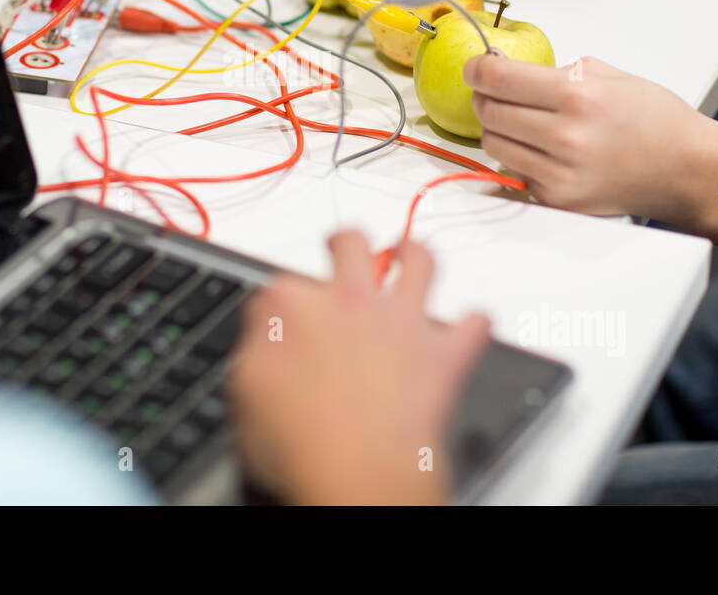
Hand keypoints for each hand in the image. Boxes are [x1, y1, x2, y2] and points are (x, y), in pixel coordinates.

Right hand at [230, 231, 489, 504]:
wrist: (358, 476)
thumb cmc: (300, 445)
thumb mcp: (245, 394)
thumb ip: (254, 349)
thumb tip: (261, 335)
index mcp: (292, 306)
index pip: (280, 285)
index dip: (280, 305)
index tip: (279, 322)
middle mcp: (350, 300)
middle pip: (350, 245)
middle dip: (345, 242)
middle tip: (341, 249)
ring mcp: (400, 322)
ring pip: (419, 260)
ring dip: (414, 254)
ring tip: (409, 254)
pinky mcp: (442, 354)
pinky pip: (473, 325)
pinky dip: (473, 324)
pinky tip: (469, 325)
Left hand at [463, 53, 717, 252]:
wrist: (687, 169)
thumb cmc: (654, 119)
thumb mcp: (608, 75)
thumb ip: (557, 72)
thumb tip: (509, 68)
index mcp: (577, 96)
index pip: (498, 79)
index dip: (477, 70)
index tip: (475, 67)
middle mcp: (565, 136)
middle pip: (488, 112)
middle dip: (486, 98)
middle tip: (497, 93)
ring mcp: (559, 173)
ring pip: (493, 145)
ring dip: (499, 129)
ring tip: (523, 123)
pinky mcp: (557, 199)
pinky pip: (513, 173)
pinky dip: (517, 158)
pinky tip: (540, 150)